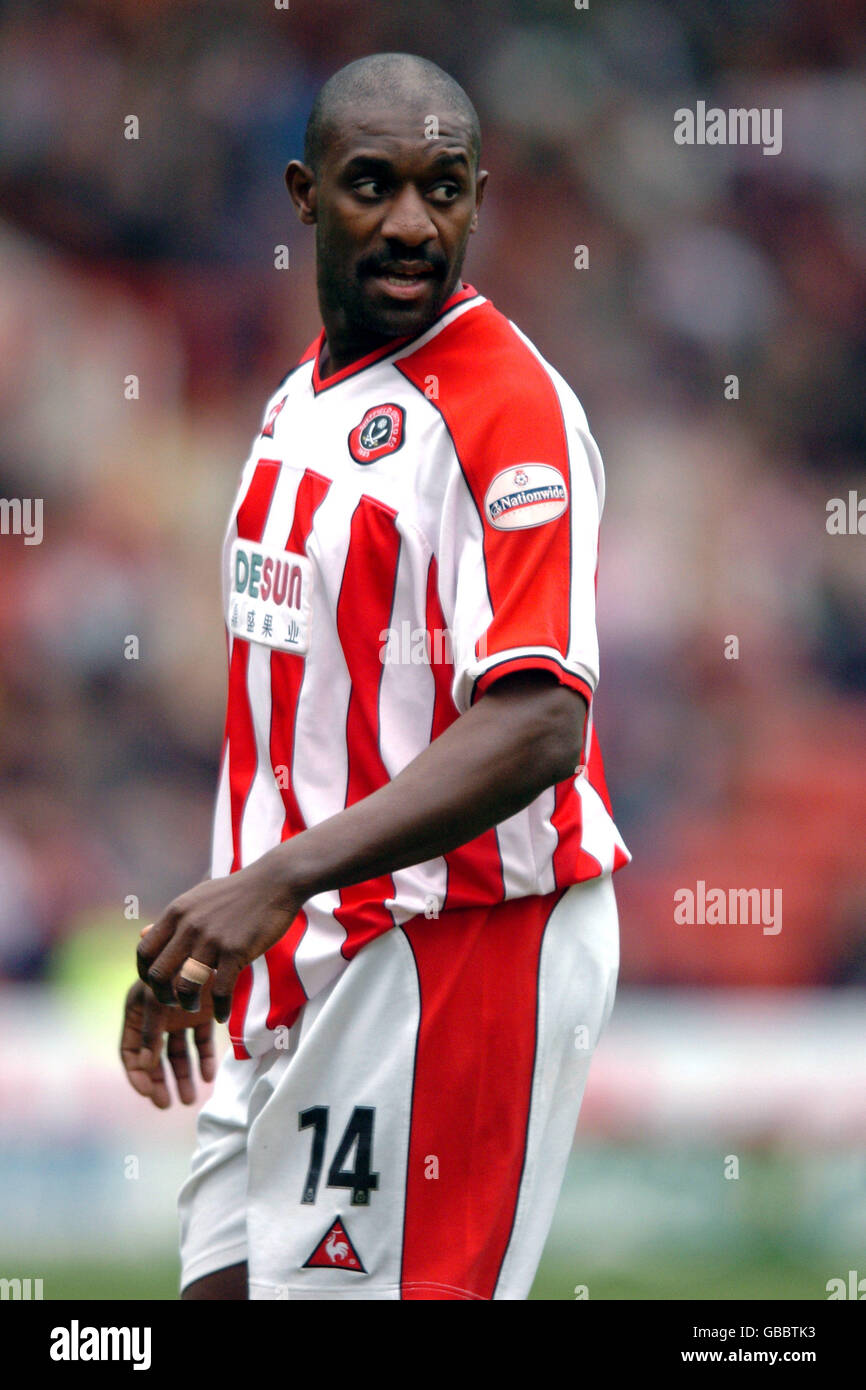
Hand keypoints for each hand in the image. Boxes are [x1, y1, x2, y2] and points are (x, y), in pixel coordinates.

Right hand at [120, 977, 215, 1107]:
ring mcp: (180, 1013)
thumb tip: (142, 1063)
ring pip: (177, 1053)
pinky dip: (204, 1059)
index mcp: (139, 1006)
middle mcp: (157, 1012)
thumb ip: (151, 1028)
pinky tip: (209, 1076)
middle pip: (152, 1056)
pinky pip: (200, 1042)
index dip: (136, 1073)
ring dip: (182, 1077)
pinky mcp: (203, 1012)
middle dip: (158, 1082)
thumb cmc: (182, 967)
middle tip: (166, 1105)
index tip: (147, 1094)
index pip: (130, 1048)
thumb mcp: (162, 996)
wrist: (218, 943)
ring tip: (190, 1100)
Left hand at [135, 856, 303, 1021]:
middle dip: (162, 995)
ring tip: (197, 1008)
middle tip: (175, 1001)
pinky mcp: (235, 951)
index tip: (158, 984)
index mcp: (176, 912)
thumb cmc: (236, 891)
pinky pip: (220, 991)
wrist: (275, 881)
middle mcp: (188, 926)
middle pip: (159, 973)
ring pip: (185, 986)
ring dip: (188, 1004)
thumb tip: (141, 935)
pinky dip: (220, 1009)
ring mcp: (211, 939)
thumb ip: (170, 920)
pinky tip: (223, 1014)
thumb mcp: (196, 899)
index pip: (144, 951)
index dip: (145, 974)